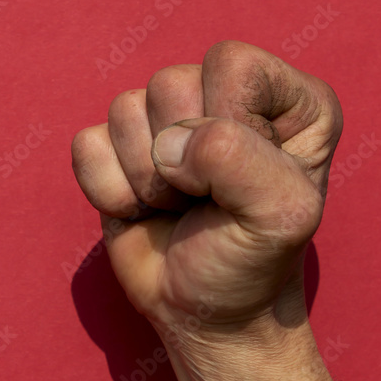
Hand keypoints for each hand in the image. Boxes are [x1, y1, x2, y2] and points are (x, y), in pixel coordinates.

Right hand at [71, 40, 342, 345]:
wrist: (210, 316)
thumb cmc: (254, 264)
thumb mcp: (279, 216)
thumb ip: (237, 159)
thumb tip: (167, 146)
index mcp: (292, 101)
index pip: (232, 65)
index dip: (226, 124)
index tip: (244, 182)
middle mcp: (232, 96)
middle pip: (171, 81)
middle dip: (183, 160)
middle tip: (206, 201)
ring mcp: (172, 118)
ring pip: (125, 108)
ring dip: (148, 179)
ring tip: (181, 207)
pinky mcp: (120, 148)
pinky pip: (87, 143)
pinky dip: (110, 190)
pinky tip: (144, 211)